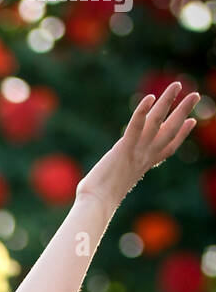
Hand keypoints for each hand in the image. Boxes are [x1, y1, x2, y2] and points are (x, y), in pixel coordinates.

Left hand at [76, 81, 198, 209]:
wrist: (95, 207)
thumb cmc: (97, 202)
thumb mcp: (111, 186)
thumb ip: (114, 179)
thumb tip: (102, 187)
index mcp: (143, 165)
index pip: (167, 147)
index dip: (181, 134)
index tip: (191, 121)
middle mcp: (145, 157)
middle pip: (170, 131)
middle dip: (183, 111)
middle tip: (195, 95)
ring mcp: (137, 152)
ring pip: (158, 122)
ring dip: (169, 102)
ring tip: (178, 84)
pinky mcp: (123, 149)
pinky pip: (136, 127)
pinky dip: (142, 112)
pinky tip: (150, 98)